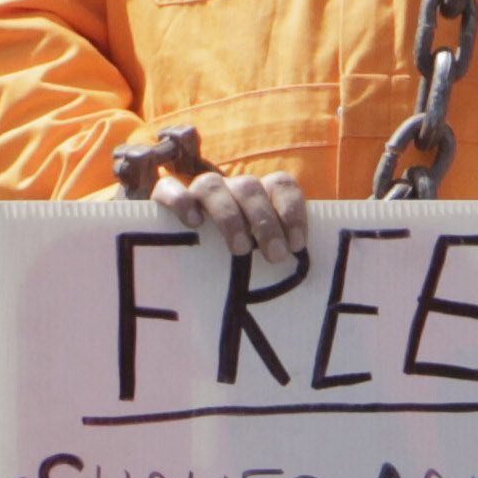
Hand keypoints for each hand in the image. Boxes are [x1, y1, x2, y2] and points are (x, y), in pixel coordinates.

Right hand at [154, 165, 308, 264]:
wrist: (177, 270)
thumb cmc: (229, 266)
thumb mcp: (258, 262)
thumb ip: (278, 261)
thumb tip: (313, 292)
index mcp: (257, 196)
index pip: (281, 184)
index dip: (292, 210)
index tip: (298, 244)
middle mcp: (229, 189)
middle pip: (249, 188)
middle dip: (265, 222)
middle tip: (275, 256)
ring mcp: (197, 192)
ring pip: (212, 185)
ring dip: (229, 216)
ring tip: (239, 249)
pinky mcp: (163, 199)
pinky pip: (169, 188)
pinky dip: (181, 201)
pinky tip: (193, 224)